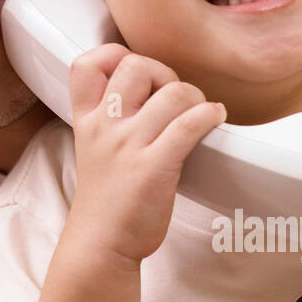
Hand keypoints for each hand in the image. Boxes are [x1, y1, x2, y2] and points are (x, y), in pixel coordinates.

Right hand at [67, 43, 225, 265]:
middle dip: (164, 73)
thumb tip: (154, 95)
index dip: (113, 55)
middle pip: (135, 65)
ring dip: (195, 97)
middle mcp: (105, 127)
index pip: (86, 65)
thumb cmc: (106, 202)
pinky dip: (209, 115)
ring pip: (172, 92)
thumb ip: (112, 122)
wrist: (101, 246)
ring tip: (200, 113)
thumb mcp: (94, 152)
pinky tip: (215, 119)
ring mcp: (128, 146)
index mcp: (87, 121)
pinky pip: (189, 124)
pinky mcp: (154, 167)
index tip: (137, 72)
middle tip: (175, 98)